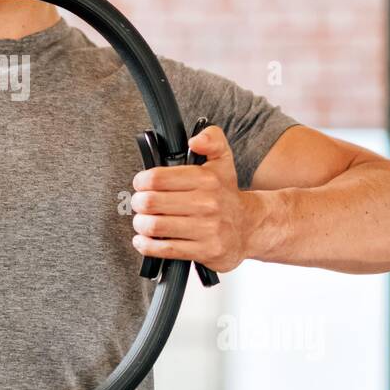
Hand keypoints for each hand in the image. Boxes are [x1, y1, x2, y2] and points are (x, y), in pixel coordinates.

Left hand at [130, 124, 255, 273]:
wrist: (251, 227)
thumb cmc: (227, 194)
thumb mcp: (223, 159)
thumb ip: (211, 139)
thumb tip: (195, 141)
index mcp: (206, 179)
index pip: (156, 178)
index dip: (141, 181)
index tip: (141, 185)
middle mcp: (207, 203)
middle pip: (151, 203)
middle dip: (138, 204)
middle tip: (140, 204)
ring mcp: (207, 229)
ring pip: (154, 226)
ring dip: (140, 224)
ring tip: (143, 221)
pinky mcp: (206, 250)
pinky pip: (165, 249)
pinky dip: (147, 246)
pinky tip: (144, 240)